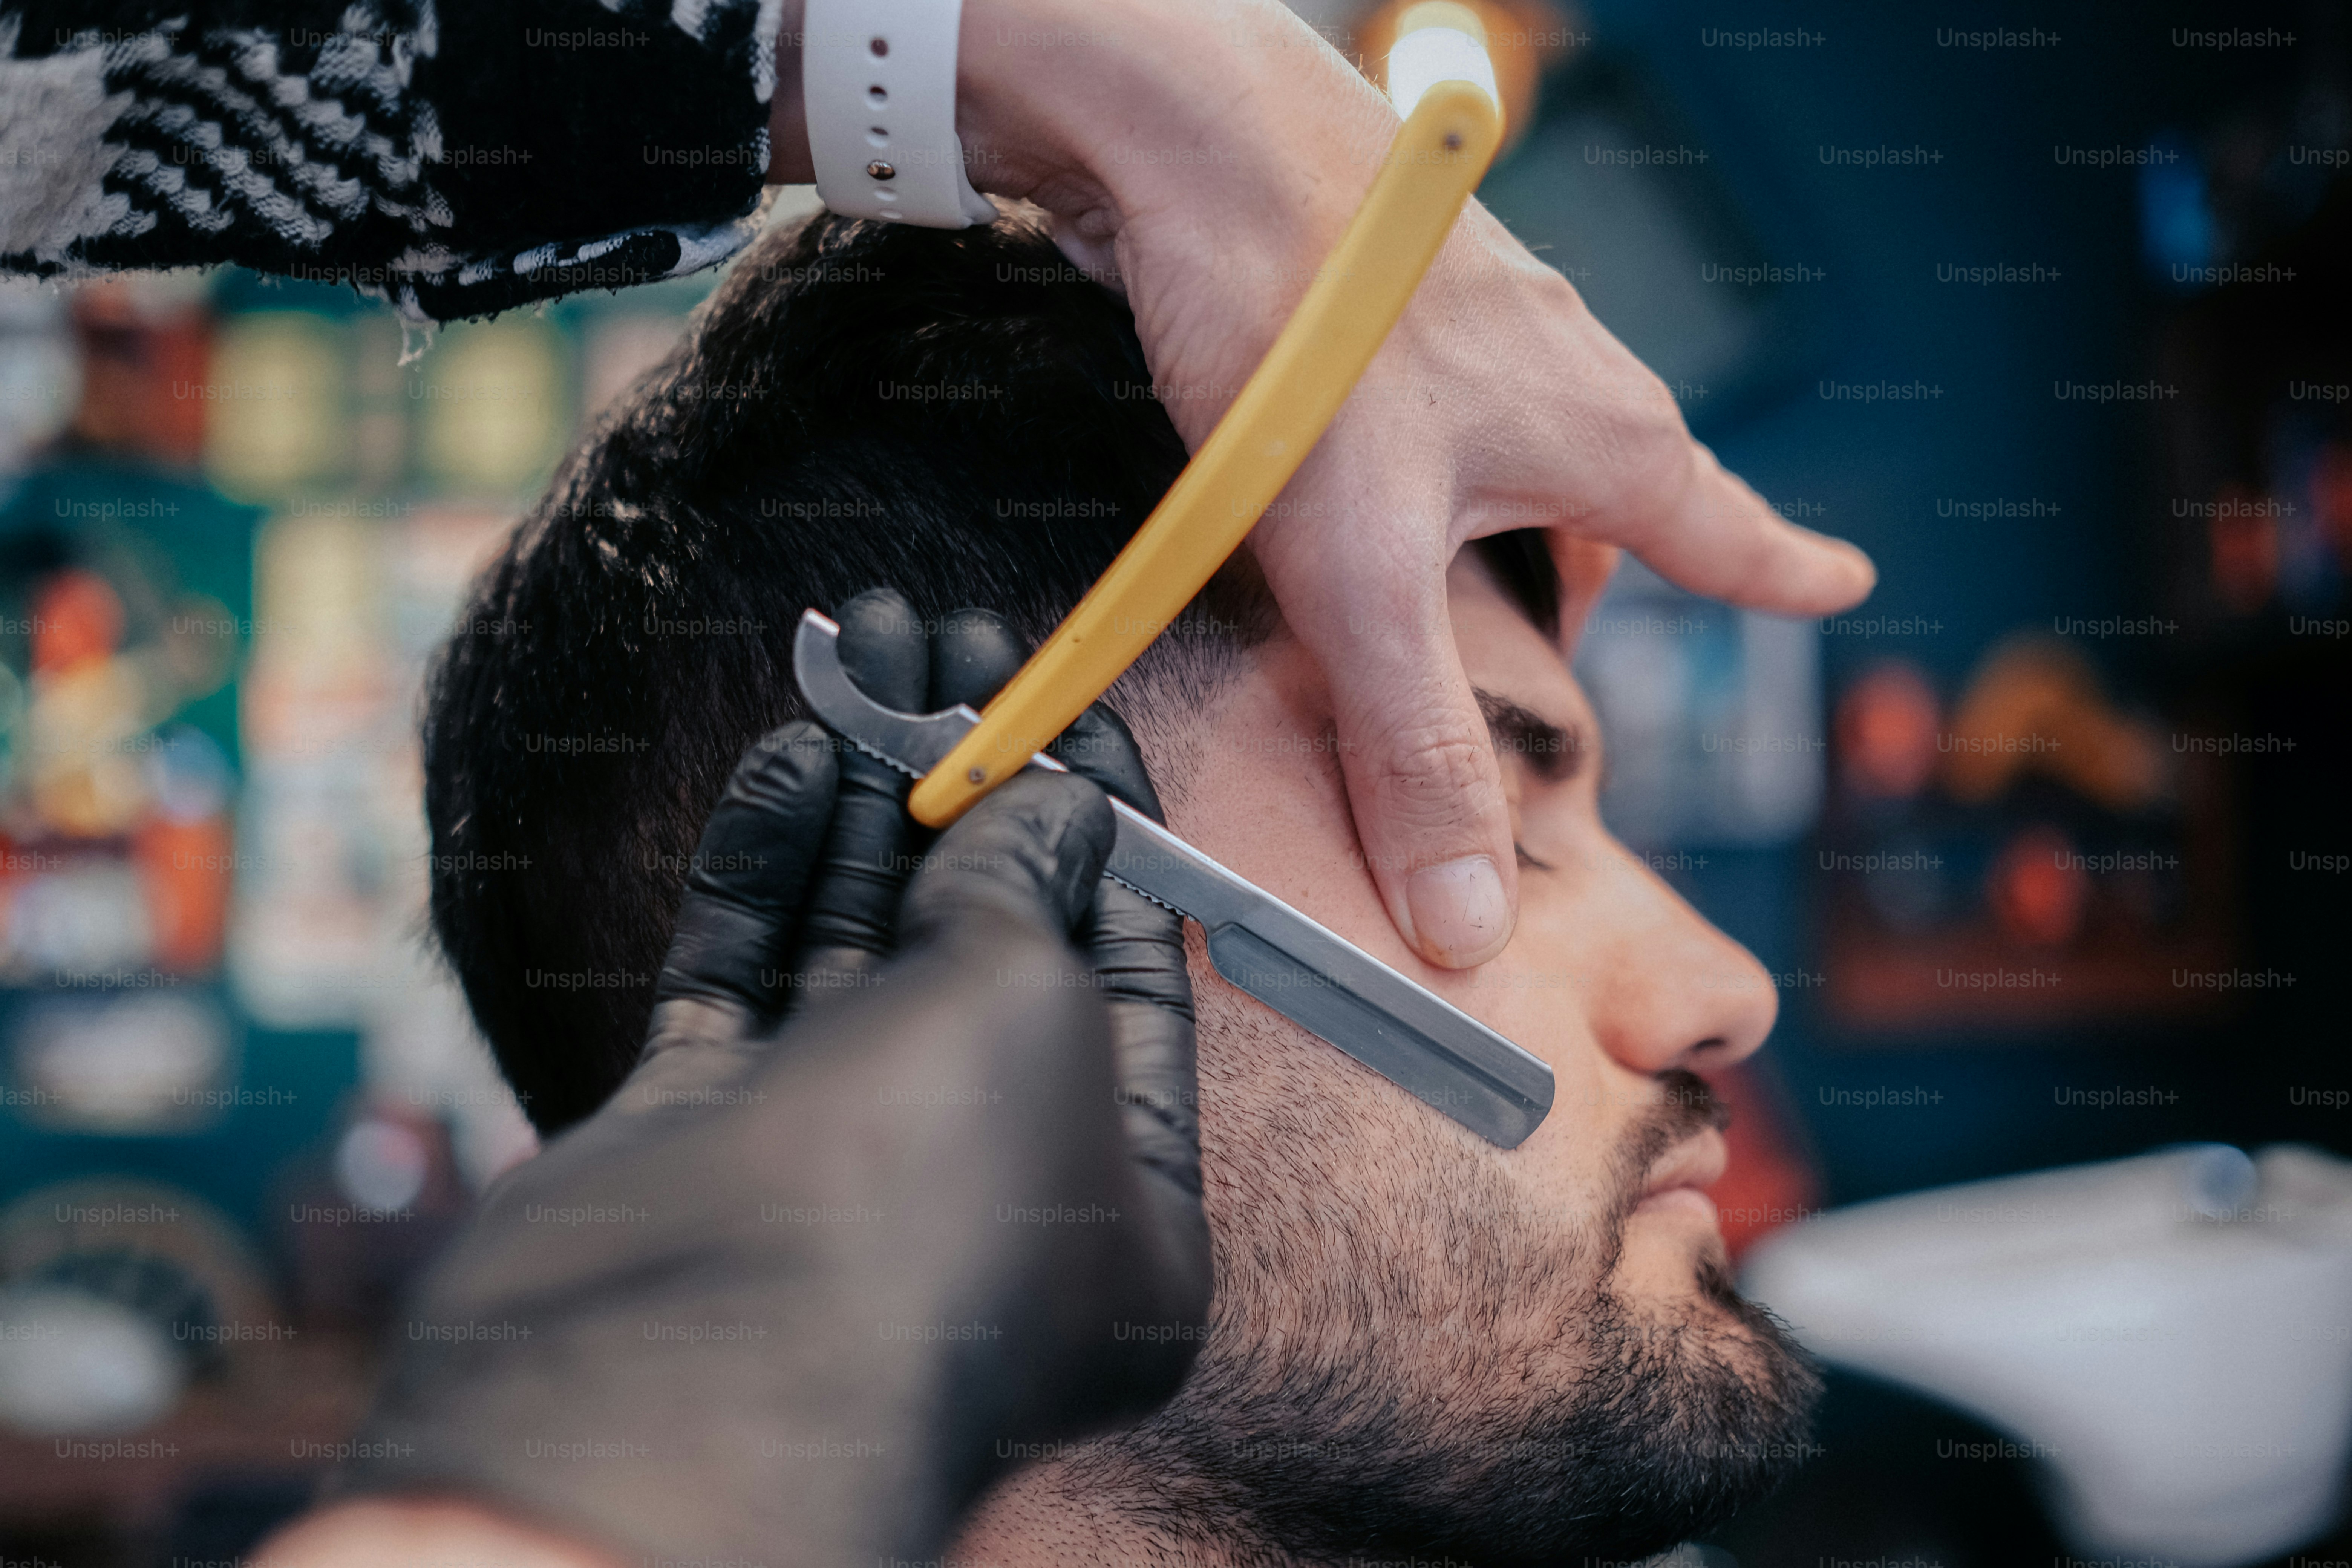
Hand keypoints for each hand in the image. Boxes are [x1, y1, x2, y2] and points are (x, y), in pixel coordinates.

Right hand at [335, 591, 1206, 1567]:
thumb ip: (1029, 889)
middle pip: (983, 948)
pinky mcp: (698, 1145)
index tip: (1084, 704)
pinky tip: (801, 753)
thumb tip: (1047, 802)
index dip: (1110, 832)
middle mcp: (975, 1194)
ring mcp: (825, 1170)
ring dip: (868, 795)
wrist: (673, 1376)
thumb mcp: (1031, 1009)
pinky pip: (747, 980)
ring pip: (857, 945)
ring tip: (877, 650)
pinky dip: (771, 867)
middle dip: (974, 785)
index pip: (1132, 981)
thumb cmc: (910, 1202)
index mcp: (1118, 1214)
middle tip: (965, 640)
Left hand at [772, 0, 1874, 966]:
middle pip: (1622, 507)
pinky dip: (1430, 471)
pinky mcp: (1406, 299)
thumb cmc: (1308, 324)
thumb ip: (1413, 744)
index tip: (1847, 585)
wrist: (1199, 142)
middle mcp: (1571, 370)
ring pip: (1530, 455)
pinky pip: (1452, 411)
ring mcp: (1490, 324)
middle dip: (1596, 588)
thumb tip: (1464, 920)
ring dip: (1502, 528)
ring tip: (1436, 588)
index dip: (1787, 577)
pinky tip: (1353, 486)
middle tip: (1557, 655)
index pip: (1730, 533)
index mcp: (1605, 439)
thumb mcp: (1362, 572)